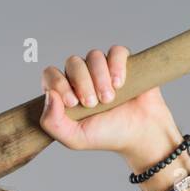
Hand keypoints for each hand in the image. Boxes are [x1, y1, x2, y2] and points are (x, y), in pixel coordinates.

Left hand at [39, 45, 177, 156]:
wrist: (140, 134)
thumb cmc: (107, 136)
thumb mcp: (75, 139)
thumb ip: (52, 123)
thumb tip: (49, 94)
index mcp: (66, 92)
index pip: (50, 74)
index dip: (59, 84)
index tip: (74, 103)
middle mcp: (82, 77)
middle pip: (73, 62)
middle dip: (82, 83)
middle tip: (93, 104)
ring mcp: (102, 68)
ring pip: (93, 56)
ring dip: (100, 77)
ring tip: (109, 98)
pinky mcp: (123, 63)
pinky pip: (115, 52)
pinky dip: (116, 66)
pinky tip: (120, 84)